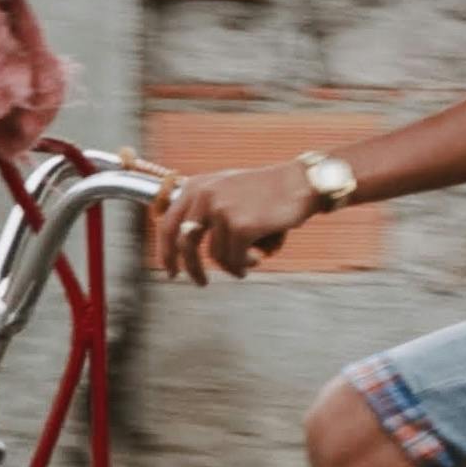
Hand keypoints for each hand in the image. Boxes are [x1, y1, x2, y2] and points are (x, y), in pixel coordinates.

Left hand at [147, 160, 311, 281]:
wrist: (300, 184)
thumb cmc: (267, 191)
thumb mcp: (227, 189)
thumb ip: (204, 208)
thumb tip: (184, 243)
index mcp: (197, 186)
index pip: (167, 224)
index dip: (165, 252)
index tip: (170, 270)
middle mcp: (204, 196)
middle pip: (185, 245)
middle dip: (192, 269)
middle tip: (200, 283)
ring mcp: (222, 211)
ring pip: (216, 256)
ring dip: (232, 265)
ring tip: (248, 263)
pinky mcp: (241, 227)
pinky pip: (235, 259)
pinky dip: (245, 265)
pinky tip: (257, 259)